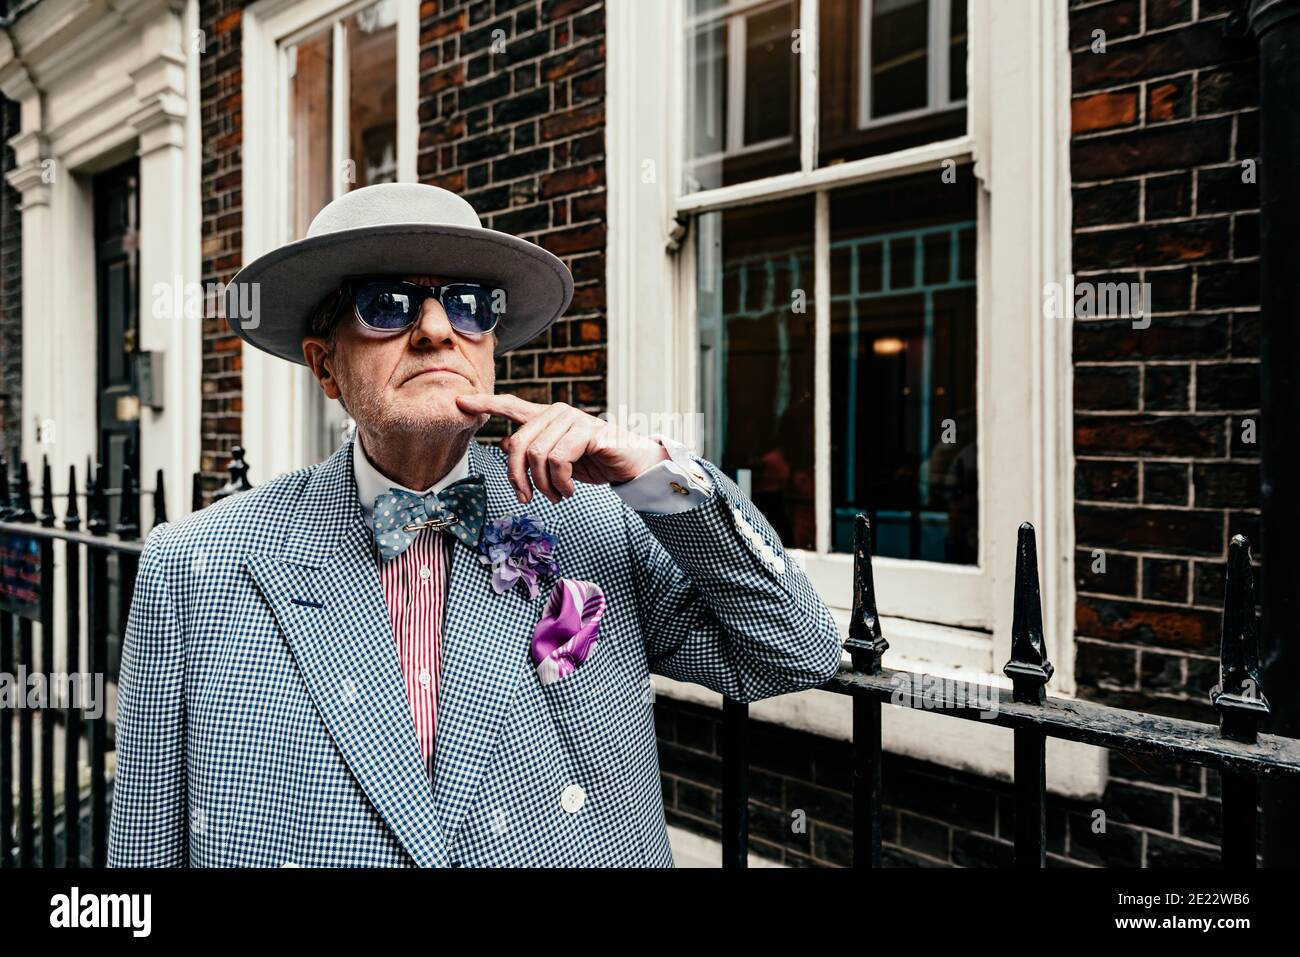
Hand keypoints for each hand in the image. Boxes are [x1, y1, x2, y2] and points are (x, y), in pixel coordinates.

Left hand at [455, 394, 669, 503]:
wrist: (631, 465)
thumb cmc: (594, 462)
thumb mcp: (557, 461)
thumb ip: (532, 452)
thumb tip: (507, 448)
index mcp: (546, 417)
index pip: (510, 406)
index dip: (484, 404)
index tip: (460, 402)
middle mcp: (557, 413)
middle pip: (517, 444)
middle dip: (518, 477)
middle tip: (528, 498)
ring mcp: (573, 419)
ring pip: (537, 456)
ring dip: (544, 486)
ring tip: (558, 495)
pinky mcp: (588, 431)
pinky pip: (559, 460)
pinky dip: (562, 483)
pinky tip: (570, 490)